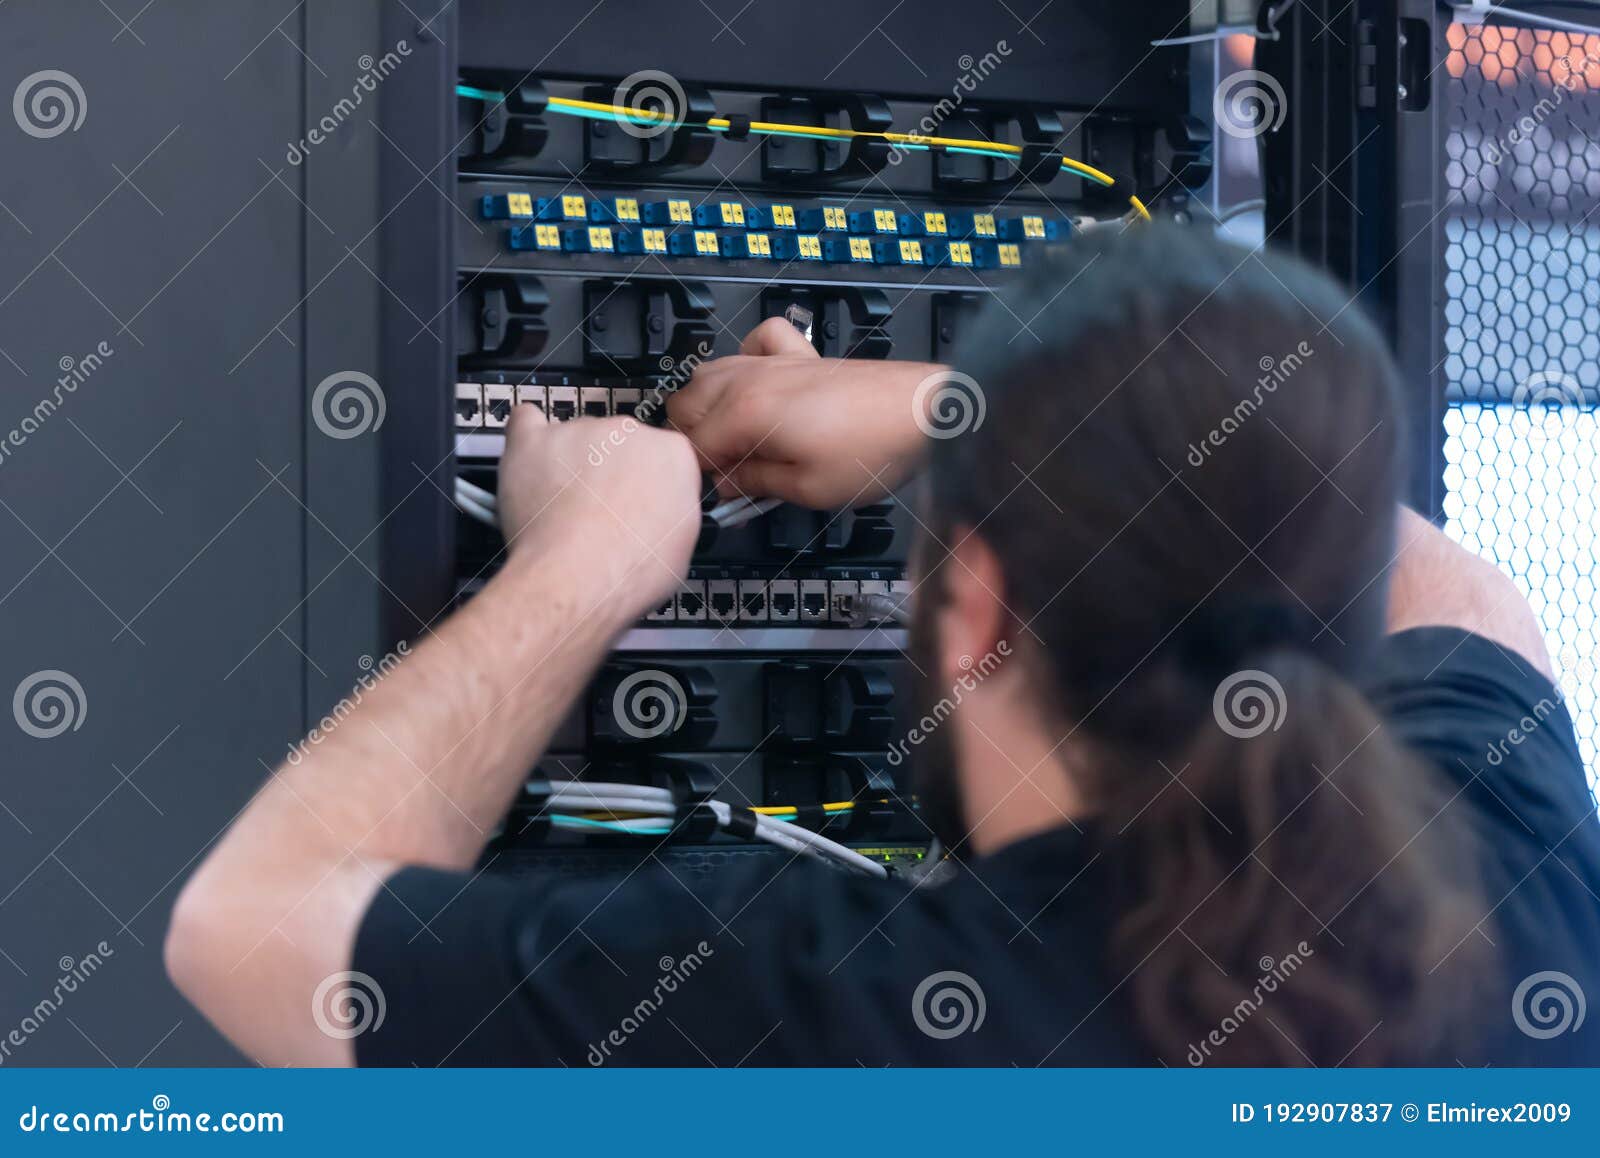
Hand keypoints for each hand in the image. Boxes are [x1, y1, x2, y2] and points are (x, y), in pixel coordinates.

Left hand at [497, 411, 700, 618]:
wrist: (577, 577)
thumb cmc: (627, 570)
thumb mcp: (681, 546)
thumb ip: (673, 509)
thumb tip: (663, 511)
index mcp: (671, 454)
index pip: (663, 454)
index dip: (648, 482)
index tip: (638, 499)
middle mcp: (628, 432)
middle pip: (620, 441)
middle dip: (610, 470)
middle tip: (599, 509)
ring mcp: (580, 431)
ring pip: (576, 437)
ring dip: (571, 463)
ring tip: (563, 506)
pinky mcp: (535, 440)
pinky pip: (527, 420)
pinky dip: (528, 437)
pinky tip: (531, 459)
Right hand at [668, 317, 935, 509]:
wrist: (925, 411)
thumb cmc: (873, 452)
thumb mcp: (810, 488)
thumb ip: (756, 483)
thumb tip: (726, 484)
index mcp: (745, 414)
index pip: (691, 446)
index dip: (702, 476)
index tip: (724, 495)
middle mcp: (749, 378)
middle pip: (686, 404)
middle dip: (697, 439)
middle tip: (732, 470)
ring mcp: (772, 360)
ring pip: (710, 371)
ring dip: (712, 404)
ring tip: (743, 438)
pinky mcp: (800, 353)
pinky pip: (756, 339)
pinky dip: (748, 357)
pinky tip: (763, 383)